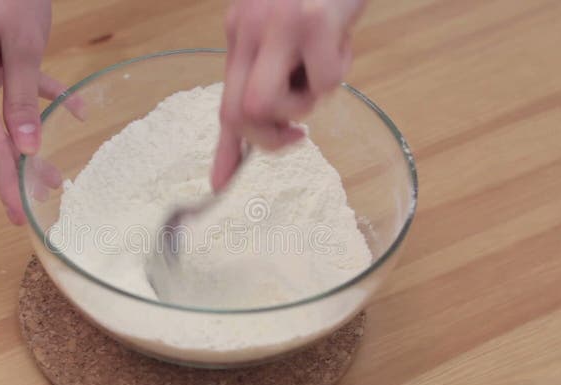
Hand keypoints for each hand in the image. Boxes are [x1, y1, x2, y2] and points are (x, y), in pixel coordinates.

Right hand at [0, 0, 82, 224]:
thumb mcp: (23, 45)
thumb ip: (22, 99)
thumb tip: (26, 149)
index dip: (4, 180)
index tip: (20, 212)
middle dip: (6, 175)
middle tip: (38, 198)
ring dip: (17, 151)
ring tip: (51, 175)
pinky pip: (3, 99)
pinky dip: (32, 110)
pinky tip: (71, 109)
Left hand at [212, 0, 365, 190]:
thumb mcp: (280, 29)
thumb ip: (268, 73)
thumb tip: (260, 120)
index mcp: (239, 37)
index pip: (224, 104)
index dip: (225, 150)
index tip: (220, 185)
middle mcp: (248, 32)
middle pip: (240, 112)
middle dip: (269, 137)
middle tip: (296, 132)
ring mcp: (279, 27)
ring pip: (282, 102)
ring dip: (311, 98)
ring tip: (323, 61)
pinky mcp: (314, 22)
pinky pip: (327, 81)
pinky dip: (338, 71)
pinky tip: (340, 40)